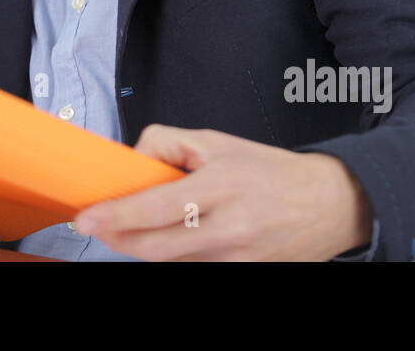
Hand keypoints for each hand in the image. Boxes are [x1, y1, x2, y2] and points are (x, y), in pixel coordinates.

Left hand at [72, 126, 372, 260]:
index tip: (87, 218)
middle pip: (154, 247)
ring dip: (142, 248)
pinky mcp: (243, 274)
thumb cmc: (269, 171)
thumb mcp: (217, 141)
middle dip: (117, 239)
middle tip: (98, 227)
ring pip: (169, 262)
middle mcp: (230, 226)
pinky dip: (172, 256)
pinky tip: (171, 238)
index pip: (155, 206)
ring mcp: (237, 257)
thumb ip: (168, 145)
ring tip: (134, 228)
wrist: (328, 204)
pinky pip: (192, 269)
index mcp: (222, 184)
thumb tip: (131, 162)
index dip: (116, 216)